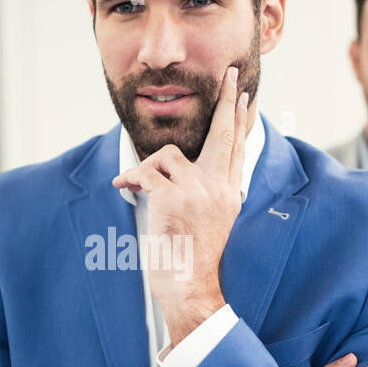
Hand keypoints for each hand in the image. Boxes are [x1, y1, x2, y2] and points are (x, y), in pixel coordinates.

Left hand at [111, 65, 251, 346]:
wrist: (192, 291)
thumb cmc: (194, 264)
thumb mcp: (212, 225)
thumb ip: (209, 196)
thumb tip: (190, 174)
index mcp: (230, 195)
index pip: (238, 148)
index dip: (240, 121)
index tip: (245, 97)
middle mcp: (219, 188)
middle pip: (225, 133)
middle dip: (228, 101)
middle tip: (233, 75)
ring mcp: (198, 190)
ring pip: (169, 153)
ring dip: (147, 167)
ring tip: (135, 186)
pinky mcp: (172, 197)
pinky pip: (145, 171)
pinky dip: (130, 177)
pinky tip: (122, 188)